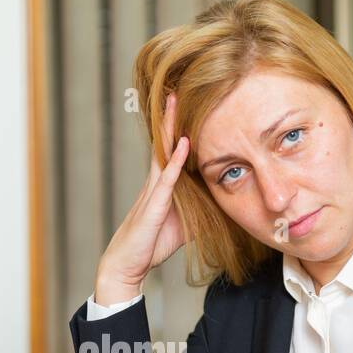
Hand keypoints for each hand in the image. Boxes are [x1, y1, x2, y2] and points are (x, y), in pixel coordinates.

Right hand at [93, 91, 190, 305]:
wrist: (127, 266)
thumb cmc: (152, 244)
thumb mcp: (186, 225)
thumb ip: (202, 211)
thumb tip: (224, 206)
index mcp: (163, 185)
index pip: (171, 150)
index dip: (177, 127)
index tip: (186, 103)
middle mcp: (156, 182)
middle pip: (164, 142)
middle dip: (170, 116)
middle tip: (177, 87)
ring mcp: (153, 191)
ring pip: (163, 152)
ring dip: (169, 127)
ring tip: (175, 101)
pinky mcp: (153, 205)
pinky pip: (166, 178)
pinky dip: (175, 159)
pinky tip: (183, 143)